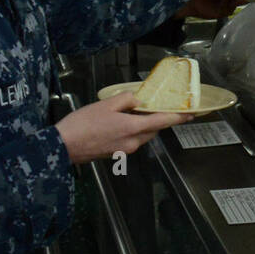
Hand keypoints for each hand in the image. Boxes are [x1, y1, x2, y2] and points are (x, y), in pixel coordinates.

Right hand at [56, 92, 189, 164]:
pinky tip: (121, 122)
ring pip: (143, 135)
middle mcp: (133, 142)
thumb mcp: (106, 104)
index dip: (178, 117)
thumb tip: (137, 101)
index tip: (191, 115)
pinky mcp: (116, 154)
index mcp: (132, 128)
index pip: (162, 121)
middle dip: (157, 118)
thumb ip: (126, 100)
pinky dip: (132, 130)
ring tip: (134, 112)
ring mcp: (125, 150)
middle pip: (153, 129)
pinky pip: (132, 140)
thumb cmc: (82, 124)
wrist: (63, 147)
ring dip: (144, 124)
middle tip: (158, 107)